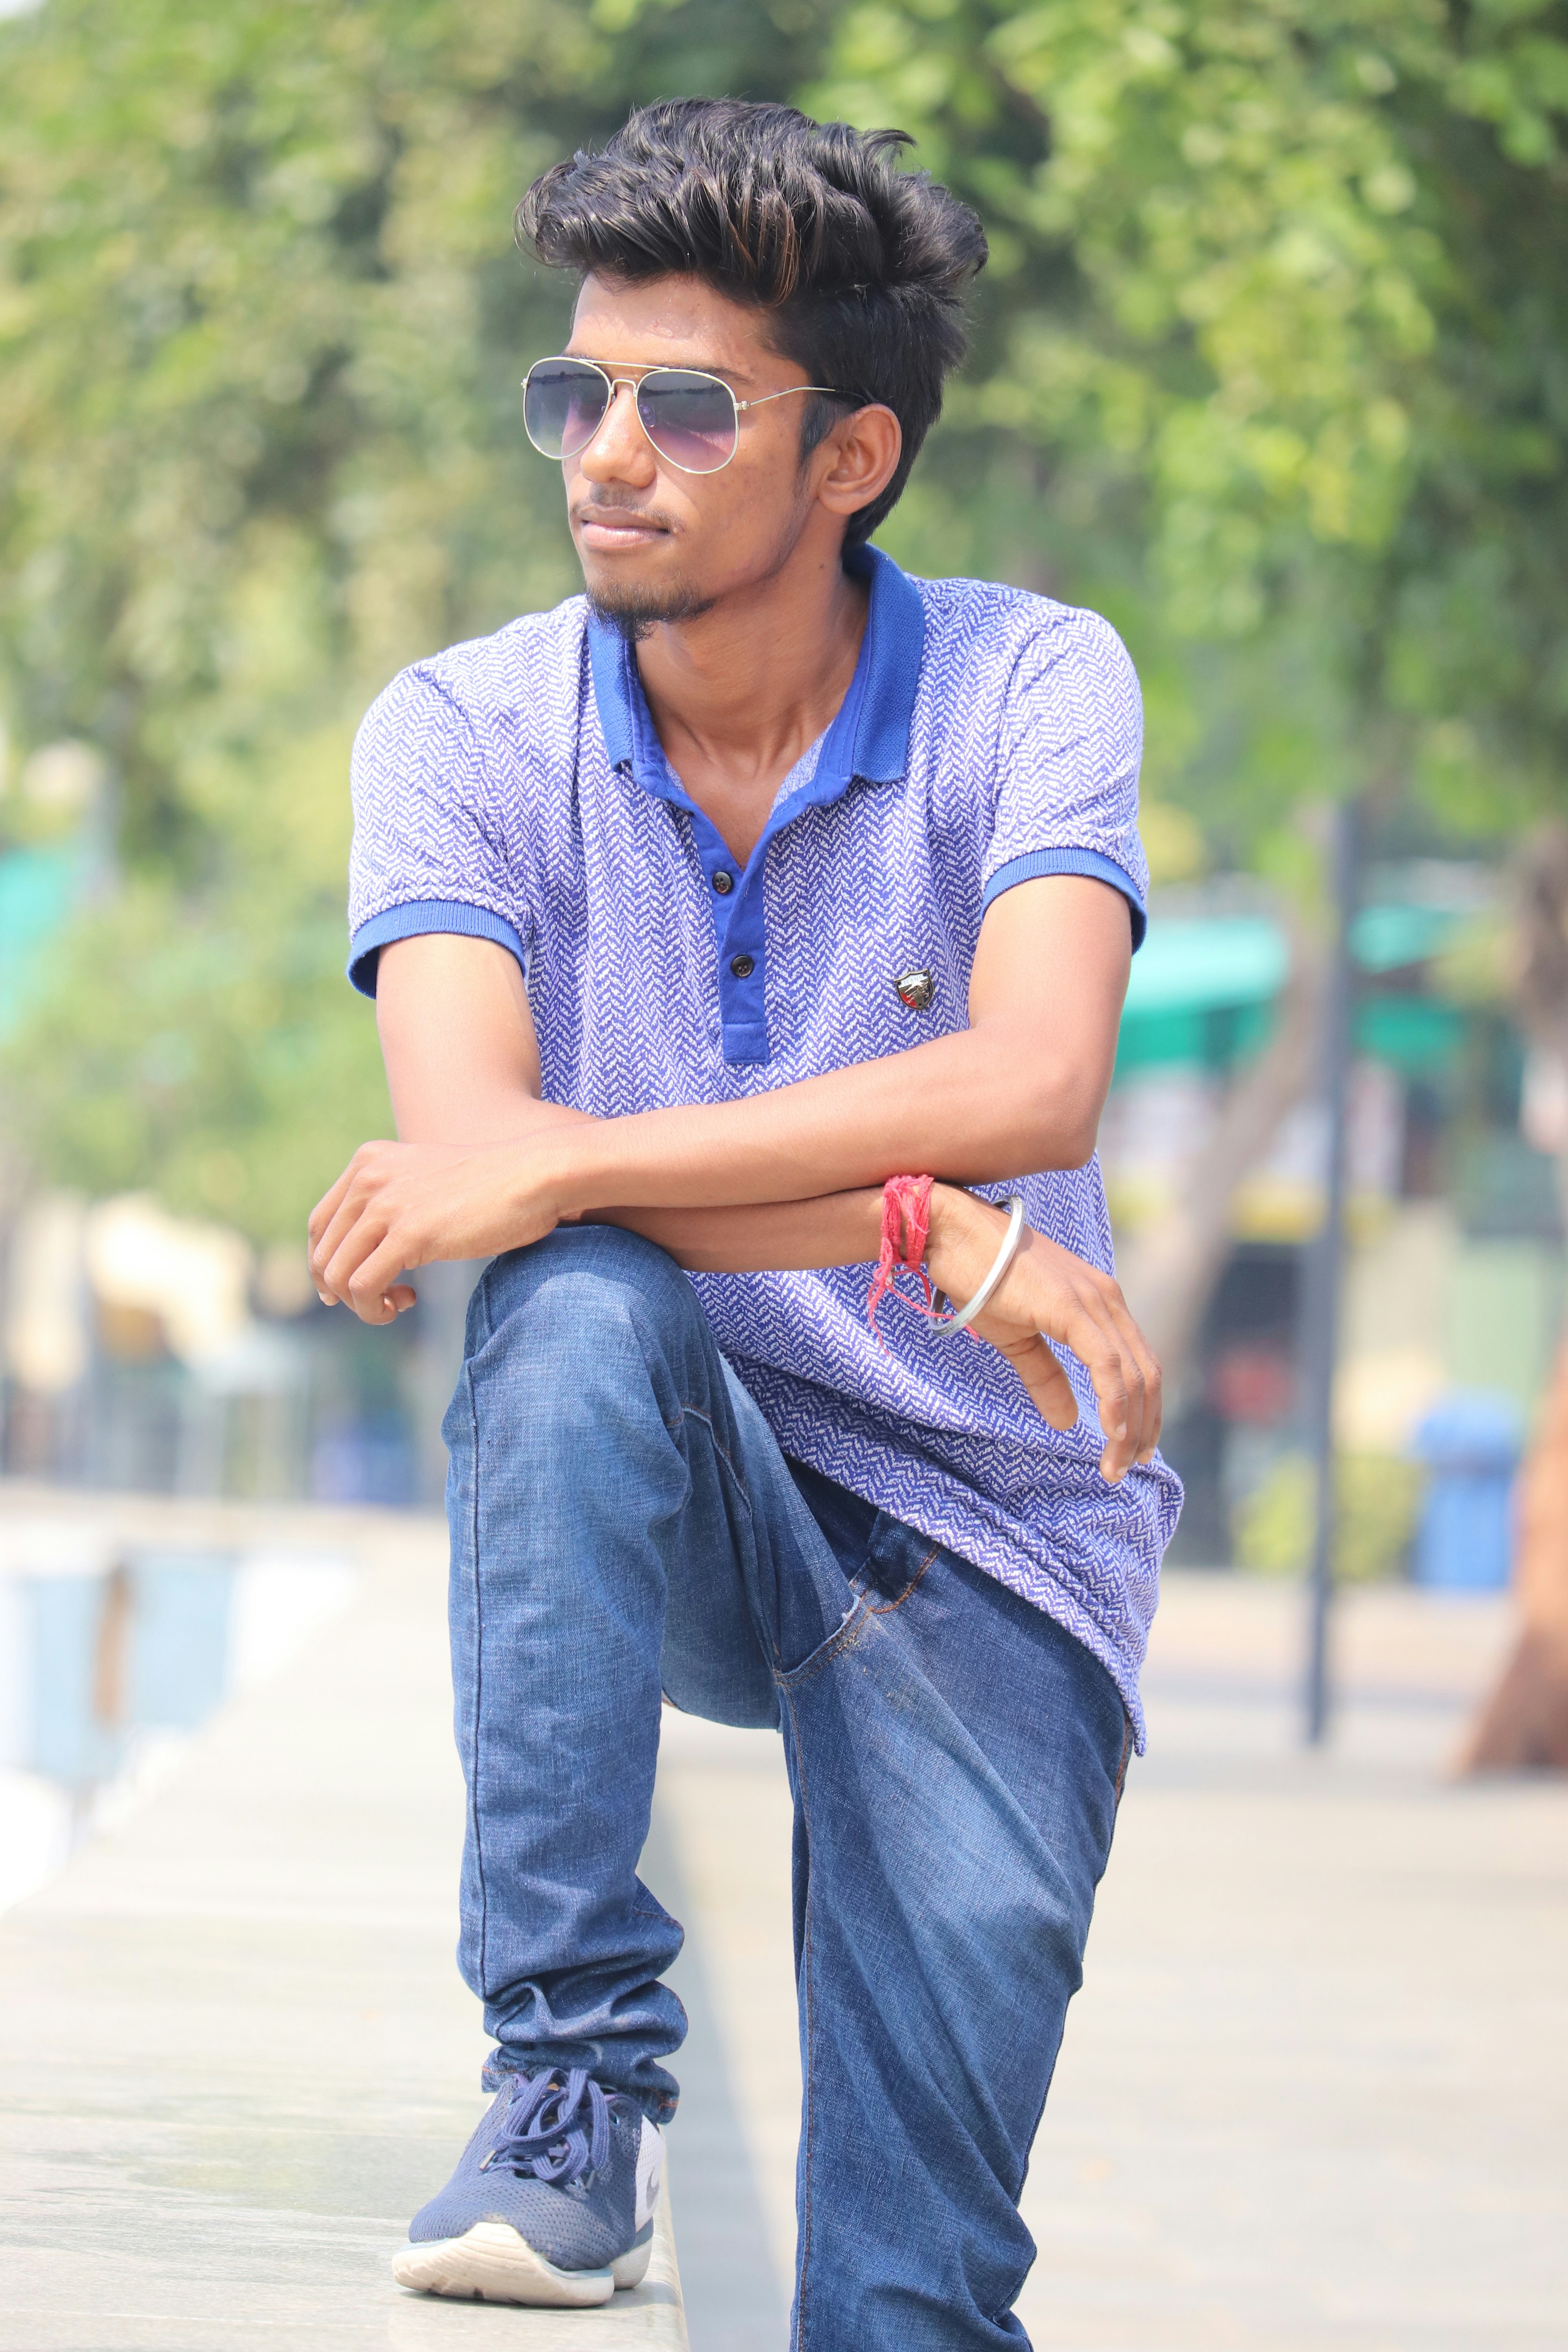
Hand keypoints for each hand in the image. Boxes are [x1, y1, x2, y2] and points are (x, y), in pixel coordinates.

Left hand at [307, 1138, 564, 1323]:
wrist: (535, 1175)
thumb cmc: (493, 1186)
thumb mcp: (427, 1182)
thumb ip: (394, 1200)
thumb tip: (369, 1249)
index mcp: (368, 1161)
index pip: (319, 1224)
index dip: (326, 1265)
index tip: (350, 1289)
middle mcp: (368, 1178)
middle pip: (323, 1253)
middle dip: (343, 1291)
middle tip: (380, 1302)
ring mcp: (386, 1204)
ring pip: (337, 1275)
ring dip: (360, 1304)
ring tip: (397, 1304)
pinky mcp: (409, 1233)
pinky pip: (363, 1287)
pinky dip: (375, 1308)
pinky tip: (406, 1302)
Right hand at [927, 1186, 1160, 1482]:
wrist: (954, 1235)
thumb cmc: (980, 1281)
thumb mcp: (1018, 1340)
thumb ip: (1047, 1379)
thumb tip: (1068, 1422)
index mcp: (1100, 1304)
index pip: (1138, 1365)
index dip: (1142, 1412)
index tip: (1131, 1450)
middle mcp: (1107, 1300)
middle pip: (1146, 1374)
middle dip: (1142, 1427)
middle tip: (1126, 1467)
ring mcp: (1093, 1301)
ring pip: (1132, 1374)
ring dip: (1130, 1426)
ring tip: (1117, 1464)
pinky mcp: (1072, 1307)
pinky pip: (1107, 1362)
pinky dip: (1115, 1401)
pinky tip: (1112, 1432)